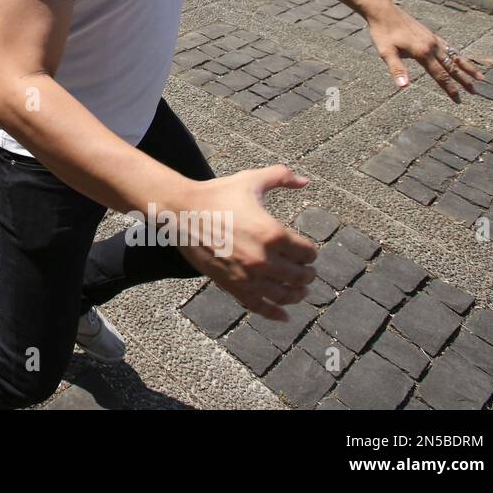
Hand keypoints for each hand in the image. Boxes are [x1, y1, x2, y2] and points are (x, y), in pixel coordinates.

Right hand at [178, 167, 316, 320]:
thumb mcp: (251, 180)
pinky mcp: (232, 286)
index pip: (307, 254)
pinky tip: (284, 316)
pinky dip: (274, 314)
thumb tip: (306, 181)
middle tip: (306, 273)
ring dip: (295, 295)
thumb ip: (281, 177)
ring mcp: (248, 276)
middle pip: (300, 277)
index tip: (306, 252)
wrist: (182, 211)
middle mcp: (264, 259)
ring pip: (283, 295)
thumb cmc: (217, 194)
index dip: (310, 253)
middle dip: (306, 275)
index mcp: (274, 233)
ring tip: (299, 292)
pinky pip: (259, 306)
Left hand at [367, 0, 482, 102]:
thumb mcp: (385, 52)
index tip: (458, 100)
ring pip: (454, 56)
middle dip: (464, 81)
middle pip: (452, 67)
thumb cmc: (382, 33)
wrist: (384, 11)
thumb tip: (403, 86)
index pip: (440, 75)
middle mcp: (432, 46)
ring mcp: (433, 39)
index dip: (450, 89)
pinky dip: (458, 55)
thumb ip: (397, 69)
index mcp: (423, 53)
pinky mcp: (431, 34)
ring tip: (479, 77)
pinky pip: (449, 47)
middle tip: (475, 92)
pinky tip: (460, 58)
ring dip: (466, 68)